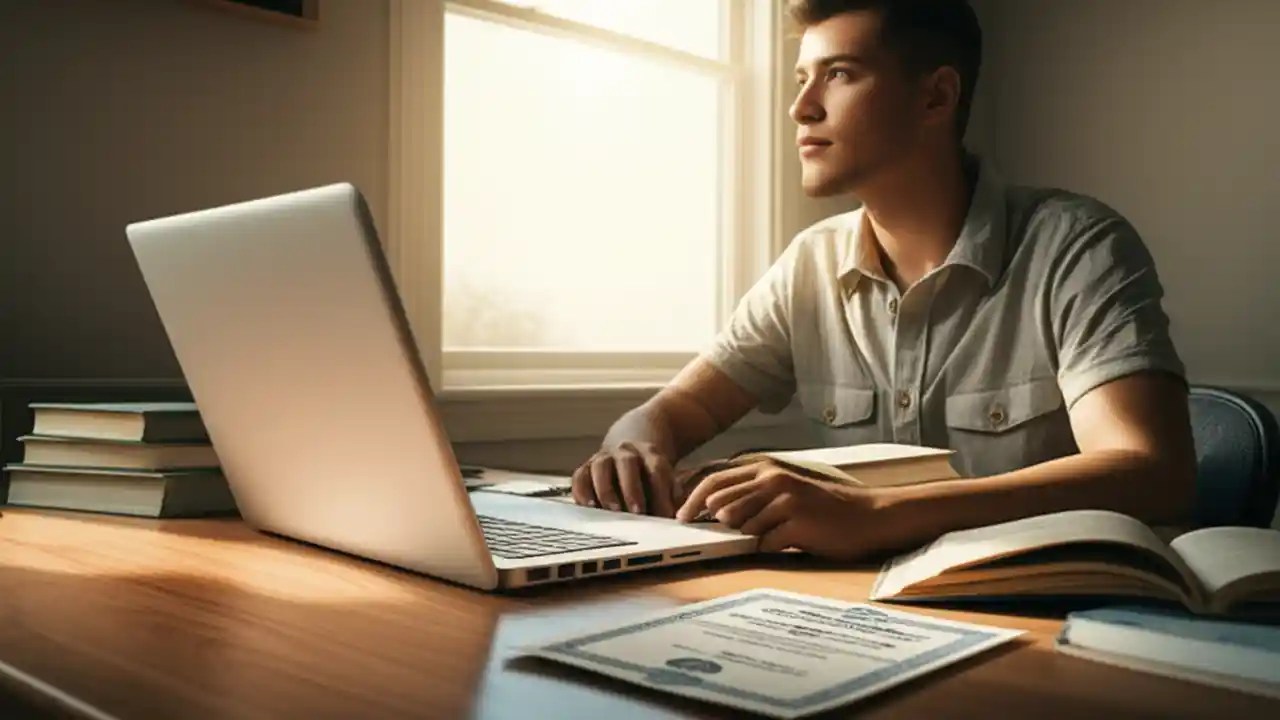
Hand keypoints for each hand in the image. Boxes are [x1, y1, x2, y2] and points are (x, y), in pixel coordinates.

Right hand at [570, 441, 679, 516]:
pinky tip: (587, 507)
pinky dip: (581, 491)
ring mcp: (604, 456)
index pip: (656, 469)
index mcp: (650, 452)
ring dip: (606, 489)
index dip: (661, 491)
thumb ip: (672, 495)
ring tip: (612, 510)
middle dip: (632, 488)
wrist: (632, 443)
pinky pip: (580, 476)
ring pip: (601, 466)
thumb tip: (677, 518)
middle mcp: (626, 451)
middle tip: (637, 512)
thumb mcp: (667, 478)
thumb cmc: (651, 473)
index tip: (664, 514)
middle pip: (628, 463)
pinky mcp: (586, 467)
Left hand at [676, 460, 908, 559]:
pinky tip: (783, 545)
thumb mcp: (787, 490)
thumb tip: (716, 510)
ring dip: (743, 536)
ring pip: (741, 523)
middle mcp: (773, 479)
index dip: (692, 498)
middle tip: (700, 538)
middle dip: (708, 521)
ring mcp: (785, 500)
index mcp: (767, 468)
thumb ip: (755, 494)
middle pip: (721, 501)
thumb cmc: (825, 507)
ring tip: (761, 537)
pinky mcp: (798, 523)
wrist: (870, 516)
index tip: (680, 516)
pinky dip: (767, 548)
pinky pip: (766, 542)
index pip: (716, 480)